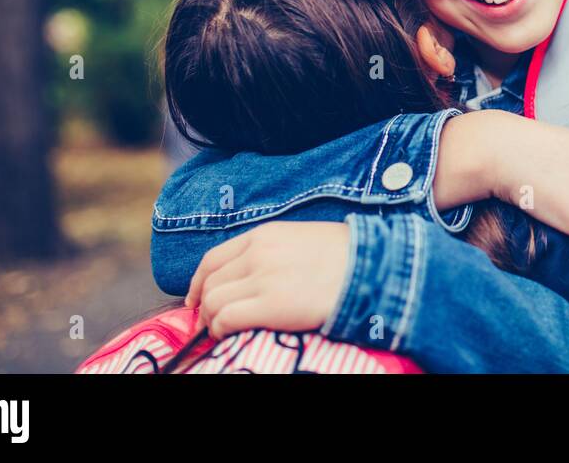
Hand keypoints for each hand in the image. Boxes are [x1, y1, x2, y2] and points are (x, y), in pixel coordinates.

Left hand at [183, 220, 349, 338]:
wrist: (370, 268)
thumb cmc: (344, 256)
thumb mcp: (301, 239)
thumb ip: (272, 250)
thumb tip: (252, 275)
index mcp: (264, 235)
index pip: (213, 258)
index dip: (199, 282)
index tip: (198, 298)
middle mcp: (257, 254)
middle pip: (210, 282)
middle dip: (204, 305)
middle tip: (210, 322)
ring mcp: (262, 278)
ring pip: (212, 301)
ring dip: (211, 320)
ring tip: (221, 330)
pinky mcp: (270, 305)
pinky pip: (225, 319)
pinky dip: (219, 330)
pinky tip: (229, 335)